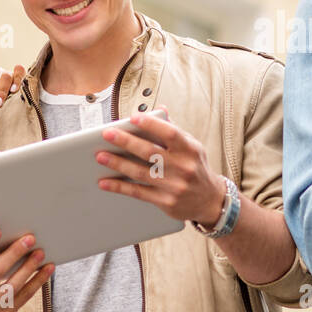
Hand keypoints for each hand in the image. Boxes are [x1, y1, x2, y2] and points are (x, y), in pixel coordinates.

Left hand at [95, 109, 227, 225]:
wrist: (210, 200)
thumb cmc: (196, 168)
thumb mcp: (192, 147)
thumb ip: (174, 130)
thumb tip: (160, 109)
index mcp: (190, 149)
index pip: (170, 133)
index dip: (151, 124)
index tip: (133, 118)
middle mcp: (184, 167)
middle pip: (150, 152)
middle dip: (126, 141)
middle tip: (107, 134)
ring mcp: (175, 186)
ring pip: (141, 173)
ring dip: (118, 163)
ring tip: (100, 156)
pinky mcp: (166, 202)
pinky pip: (138, 193)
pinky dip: (120, 187)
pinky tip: (105, 181)